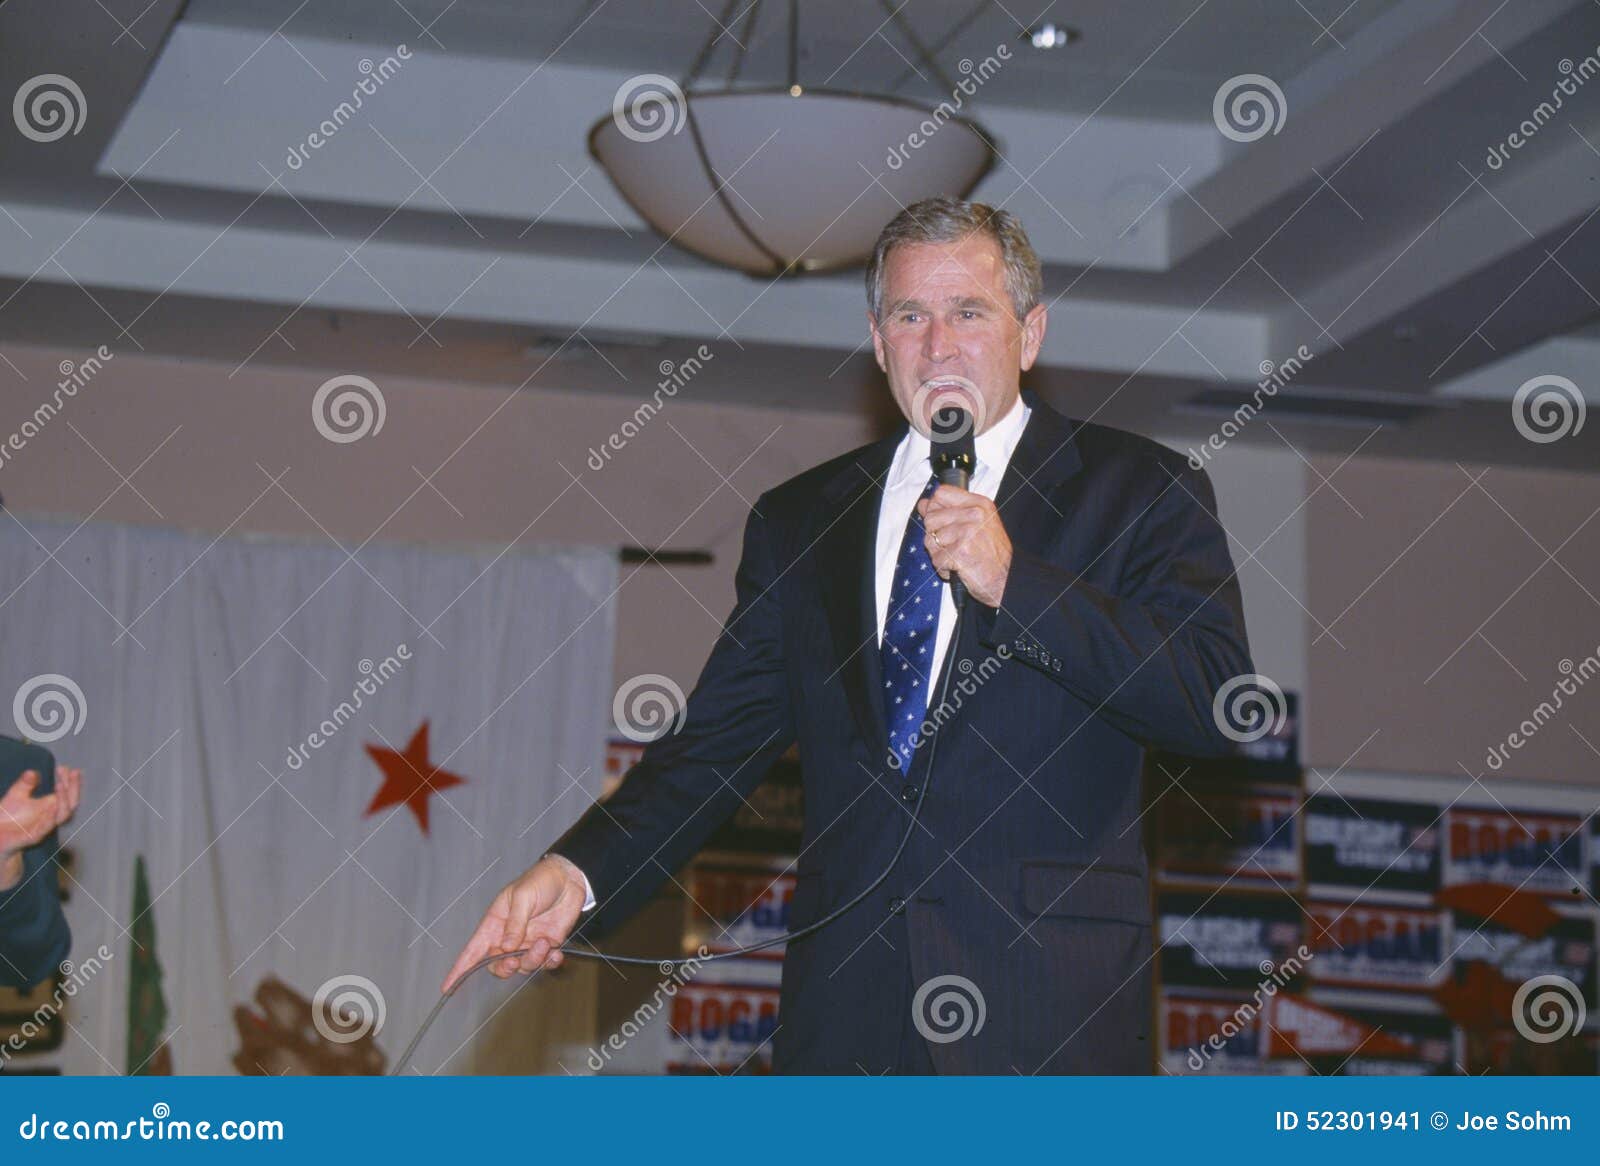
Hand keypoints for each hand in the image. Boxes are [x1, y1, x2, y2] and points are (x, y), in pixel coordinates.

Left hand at [0, 767, 81, 873]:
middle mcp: (50, 817)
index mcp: (50, 807)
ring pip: (61, 816)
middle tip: (71, 772)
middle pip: (70, 804)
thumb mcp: (15, 796)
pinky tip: (52, 807)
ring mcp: (43, 828)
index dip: (70, 781)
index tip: (66, 767)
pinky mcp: (31, 838)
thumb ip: (25, 785)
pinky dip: (50, 818)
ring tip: (61, 785)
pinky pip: (44, 829)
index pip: (67, 794)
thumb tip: (32, 772)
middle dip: (73, 788)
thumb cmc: (8, 818)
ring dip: (64, 800)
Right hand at [442, 854, 588, 992]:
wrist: (569, 878)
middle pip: (497, 965)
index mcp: (495, 923)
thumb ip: (515, 923)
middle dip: (505, 968)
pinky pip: (544, 964)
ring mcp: (528, 942)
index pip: (473, 949)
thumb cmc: (540, 880)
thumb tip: (506, 947)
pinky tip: (556, 952)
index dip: (460, 969)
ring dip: (533, 959)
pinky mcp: (547, 945)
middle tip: (515, 959)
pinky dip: (550, 962)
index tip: (448, 987)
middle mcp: (509, 937)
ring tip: (544, 942)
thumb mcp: (523, 896)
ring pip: (523, 966)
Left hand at [918, 484, 1012, 607]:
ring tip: (958, 558)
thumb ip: (949, 511)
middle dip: (935, 536)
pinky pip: (936, 559)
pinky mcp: (961, 552)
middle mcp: (974, 514)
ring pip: (930, 540)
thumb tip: (923, 504)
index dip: (934, 508)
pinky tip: (959, 568)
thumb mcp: (977, 524)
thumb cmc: (992, 554)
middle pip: (931, 518)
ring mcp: (968, 532)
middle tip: (953, 547)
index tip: (942, 522)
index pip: (941, 493)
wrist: (1006, 579)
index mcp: (979, 504)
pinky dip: (943, 569)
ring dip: (939, 554)